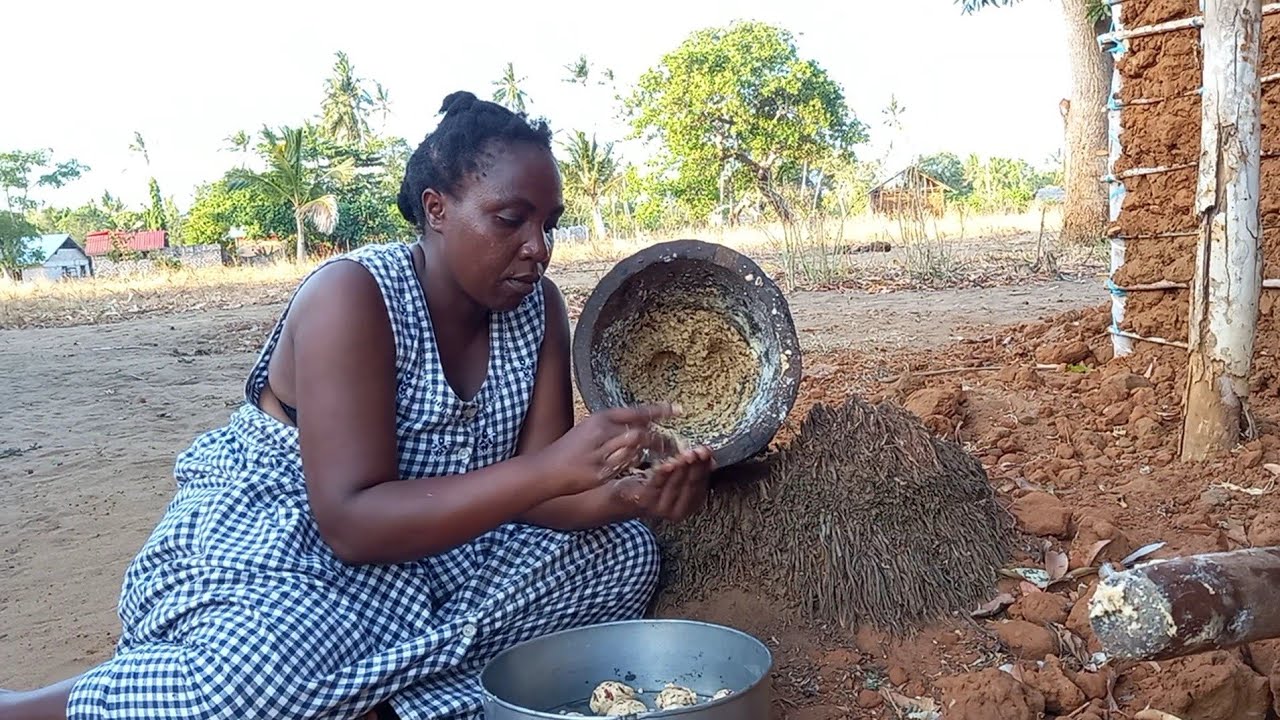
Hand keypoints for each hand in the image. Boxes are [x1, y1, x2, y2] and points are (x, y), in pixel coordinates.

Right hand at [535, 404, 677, 495]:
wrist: (548, 469)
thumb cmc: (571, 449)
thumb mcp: (590, 428)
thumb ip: (613, 426)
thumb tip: (640, 424)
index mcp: (600, 418)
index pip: (636, 412)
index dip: (659, 411)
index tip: (678, 410)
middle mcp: (602, 433)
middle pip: (641, 432)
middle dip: (661, 439)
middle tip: (676, 443)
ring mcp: (601, 452)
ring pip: (636, 450)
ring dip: (652, 453)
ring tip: (665, 456)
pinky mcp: (601, 471)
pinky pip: (626, 467)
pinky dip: (637, 466)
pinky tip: (644, 467)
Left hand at [615, 445, 714, 522]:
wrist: (623, 497)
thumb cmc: (651, 485)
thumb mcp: (676, 478)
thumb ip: (692, 471)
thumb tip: (711, 461)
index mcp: (689, 505)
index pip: (701, 484)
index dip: (705, 467)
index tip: (708, 452)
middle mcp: (677, 511)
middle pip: (690, 484)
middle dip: (696, 466)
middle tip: (700, 451)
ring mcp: (660, 508)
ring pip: (675, 484)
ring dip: (682, 468)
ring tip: (688, 454)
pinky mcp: (644, 502)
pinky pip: (656, 485)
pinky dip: (663, 474)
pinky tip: (669, 463)